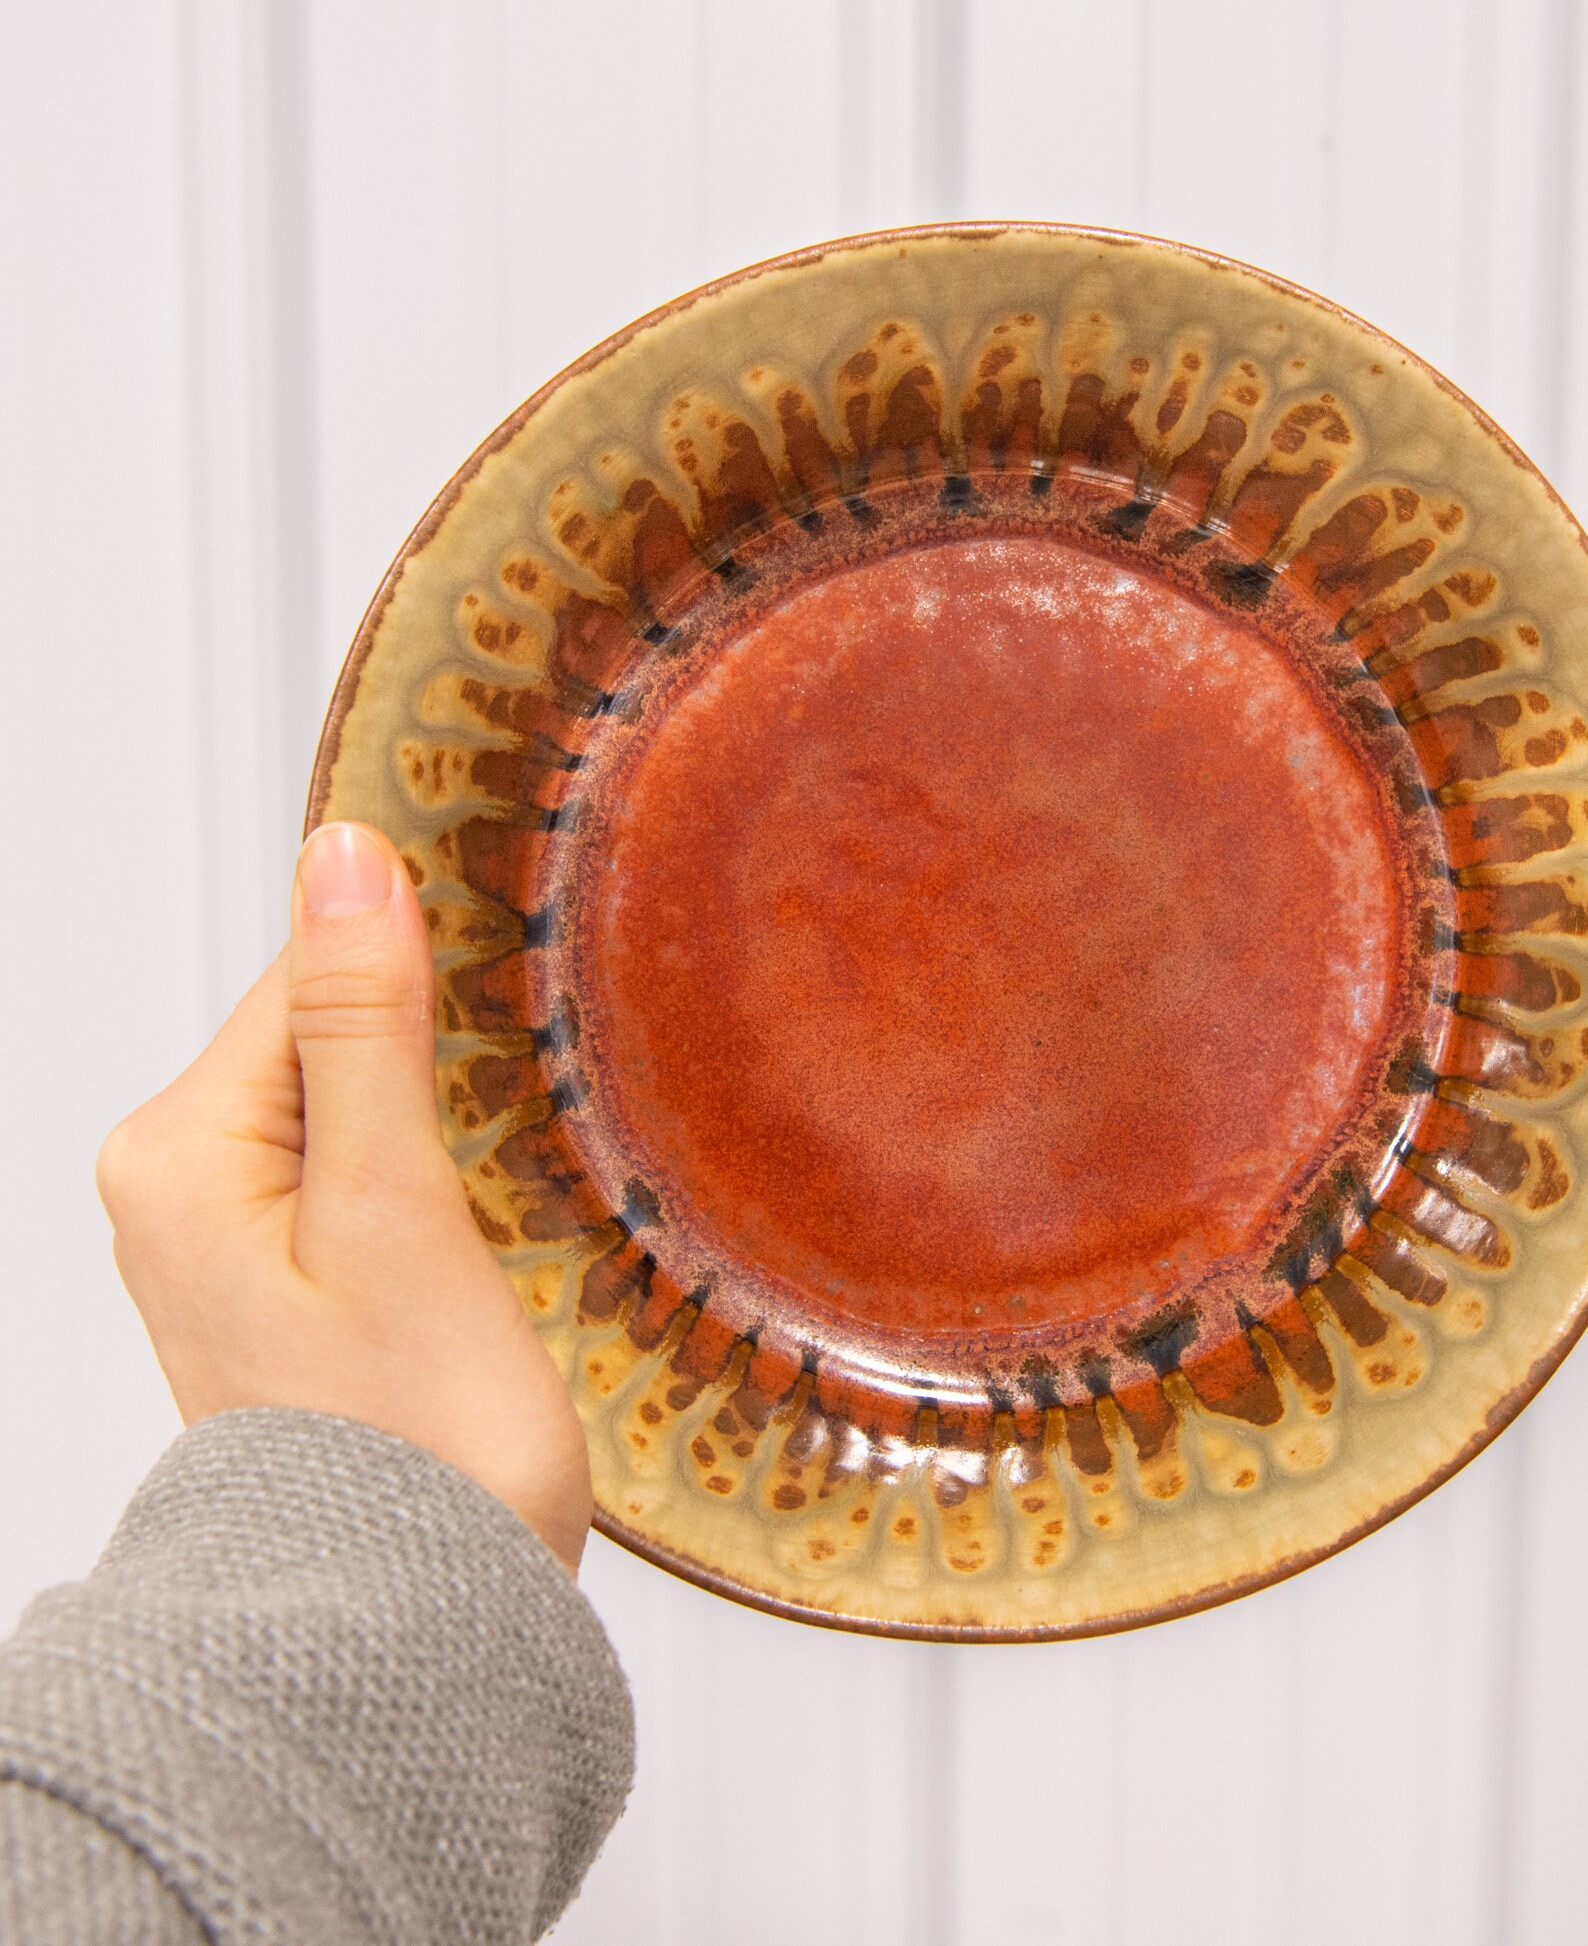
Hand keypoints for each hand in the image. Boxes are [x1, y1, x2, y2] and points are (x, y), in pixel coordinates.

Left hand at [95, 822, 592, 1571]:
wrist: (409, 1622)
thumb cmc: (415, 1443)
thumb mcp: (397, 1208)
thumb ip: (362, 1027)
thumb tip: (339, 857)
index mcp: (180, 1151)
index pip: (306, 976)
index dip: (421, 967)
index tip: (517, 985)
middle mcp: (176, 1186)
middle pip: (326, 1035)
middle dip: (433, 1053)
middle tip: (519, 1117)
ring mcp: (222, 1240)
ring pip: (350, 1102)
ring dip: (437, 1117)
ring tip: (499, 1190)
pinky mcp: (277, 1283)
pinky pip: (351, 1170)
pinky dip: (422, 1173)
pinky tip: (471, 1222)